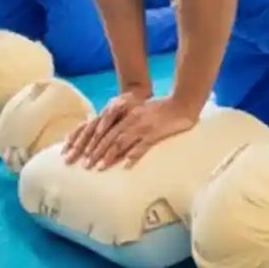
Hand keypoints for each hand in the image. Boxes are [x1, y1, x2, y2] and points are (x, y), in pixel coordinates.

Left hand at [68, 94, 197, 169]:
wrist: (184, 102)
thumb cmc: (165, 109)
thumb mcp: (143, 111)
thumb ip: (131, 121)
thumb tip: (120, 139)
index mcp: (129, 114)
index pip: (107, 130)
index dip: (95, 142)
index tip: (85, 155)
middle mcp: (133, 120)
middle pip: (110, 137)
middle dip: (97, 151)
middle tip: (86, 165)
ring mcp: (144, 126)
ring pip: (122, 141)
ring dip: (109, 155)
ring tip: (100, 167)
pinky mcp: (156, 133)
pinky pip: (142, 145)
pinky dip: (133, 155)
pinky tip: (126, 165)